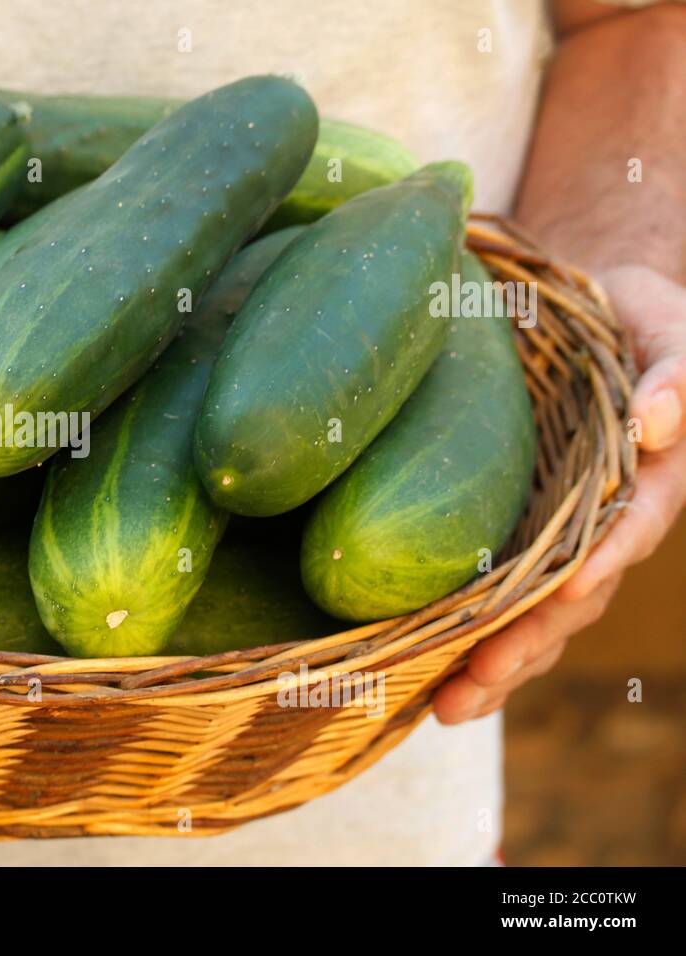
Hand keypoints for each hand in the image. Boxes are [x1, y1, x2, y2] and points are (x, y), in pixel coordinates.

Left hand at [435, 264, 685, 722]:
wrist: (593, 316)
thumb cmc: (633, 318)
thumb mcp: (665, 323)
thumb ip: (674, 371)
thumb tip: (660, 419)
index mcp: (650, 478)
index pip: (627, 528)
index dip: (602, 560)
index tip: (567, 588)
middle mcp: (608, 524)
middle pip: (573, 598)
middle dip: (526, 644)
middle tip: (473, 685)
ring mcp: (565, 539)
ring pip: (538, 617)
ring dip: (496, 665)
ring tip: (445, 708)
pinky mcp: (523, 539)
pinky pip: (504, 600)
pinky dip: (472, 641)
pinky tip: (429, 679)